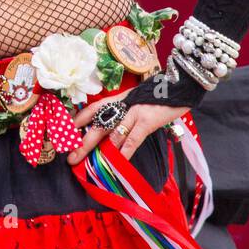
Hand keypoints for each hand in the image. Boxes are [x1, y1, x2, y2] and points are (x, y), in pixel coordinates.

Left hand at [66, 86, 190, 164]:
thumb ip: (125, 111)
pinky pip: (132, 138)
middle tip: (70, 158)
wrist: (181, 83)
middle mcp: (123, 105)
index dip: (79, 120)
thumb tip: (114, 130)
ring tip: (86, 164)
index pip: (93, 108)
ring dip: (98, 150)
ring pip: (112, 133)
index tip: (66, 133)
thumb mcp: (138, 99)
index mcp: (119, 99)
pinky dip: (124, 152)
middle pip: (98, 124)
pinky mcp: (147, 120)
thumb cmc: (160, 95)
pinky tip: (117, 163)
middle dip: (82, 143)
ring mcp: (134, 112)